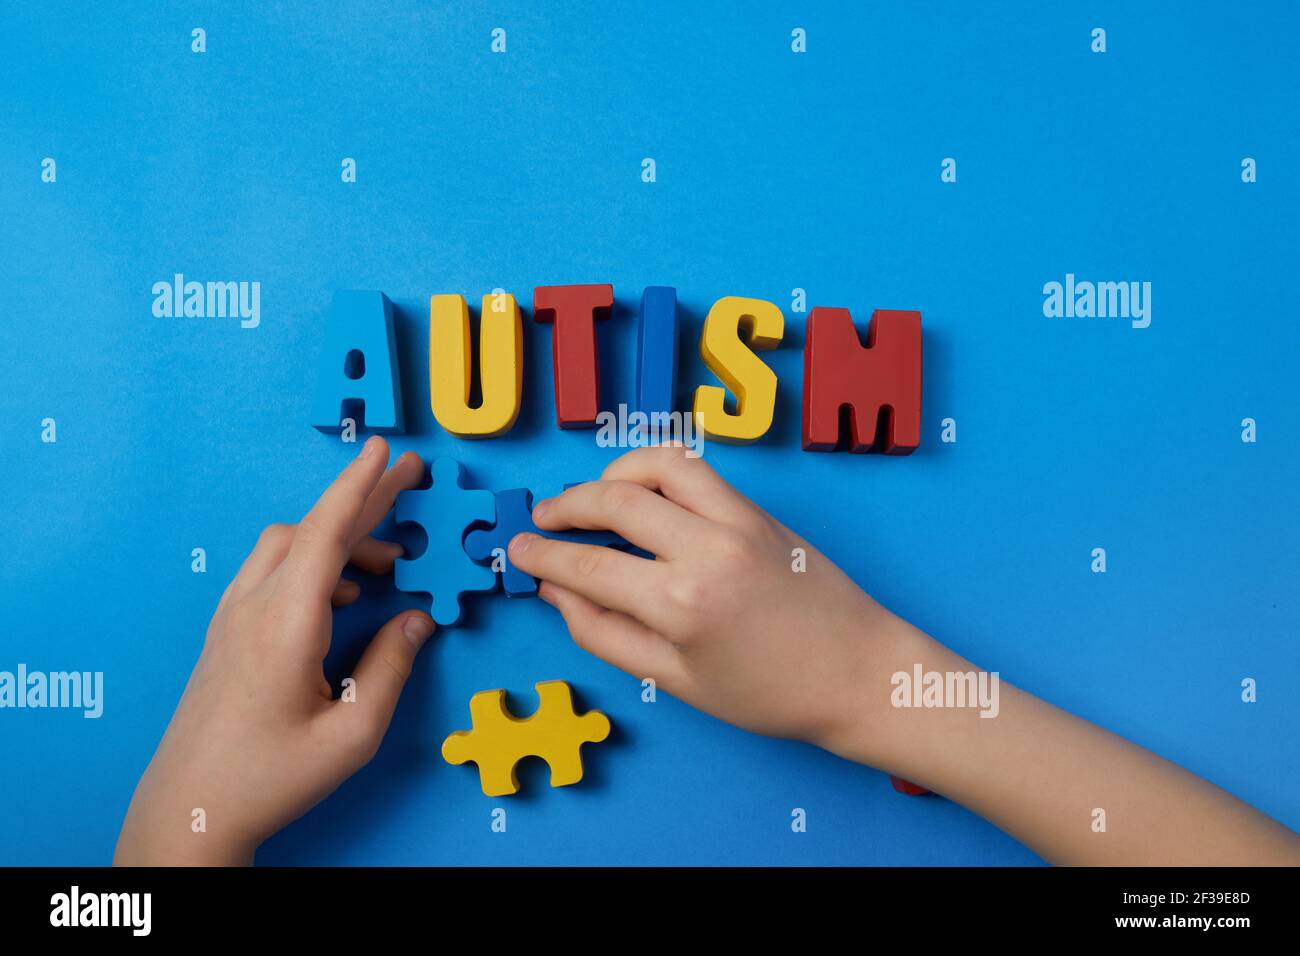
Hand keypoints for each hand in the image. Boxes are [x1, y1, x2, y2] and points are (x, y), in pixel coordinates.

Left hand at [114, 437, 433, 865]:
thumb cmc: (270, 777)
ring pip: (287, 547)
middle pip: (310, 530)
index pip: (327, 533)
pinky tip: (343, 597)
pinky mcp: (224, 634)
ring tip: (388, 564)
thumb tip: (418, 621)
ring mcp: (232, 618)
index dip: (360, 487)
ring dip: (338, 540)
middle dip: (362, 501)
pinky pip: (271, 572)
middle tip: (409, 481)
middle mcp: (253, 607)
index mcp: (286, 624)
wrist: (188, 809)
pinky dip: (313, 563)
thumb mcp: (350, 734)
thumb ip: (389, 669)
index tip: (389, 451)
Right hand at [508, 445, 920, 756]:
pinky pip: (695, 469)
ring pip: (655, 464)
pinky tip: (641, 493)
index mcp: (680, 604)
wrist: (857, 672)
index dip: (541, 554)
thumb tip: (555, 591)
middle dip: (564, 506)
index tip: (515, 550)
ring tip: (591, 500)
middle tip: (541, 521)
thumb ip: (605, 634)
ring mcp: (736, 520)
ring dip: (610, 474)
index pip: (587, 564)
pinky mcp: (757, 509)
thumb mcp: (675, 681)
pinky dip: (656, 469)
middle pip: (612, 501)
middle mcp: (706, 549)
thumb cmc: (768, 692)